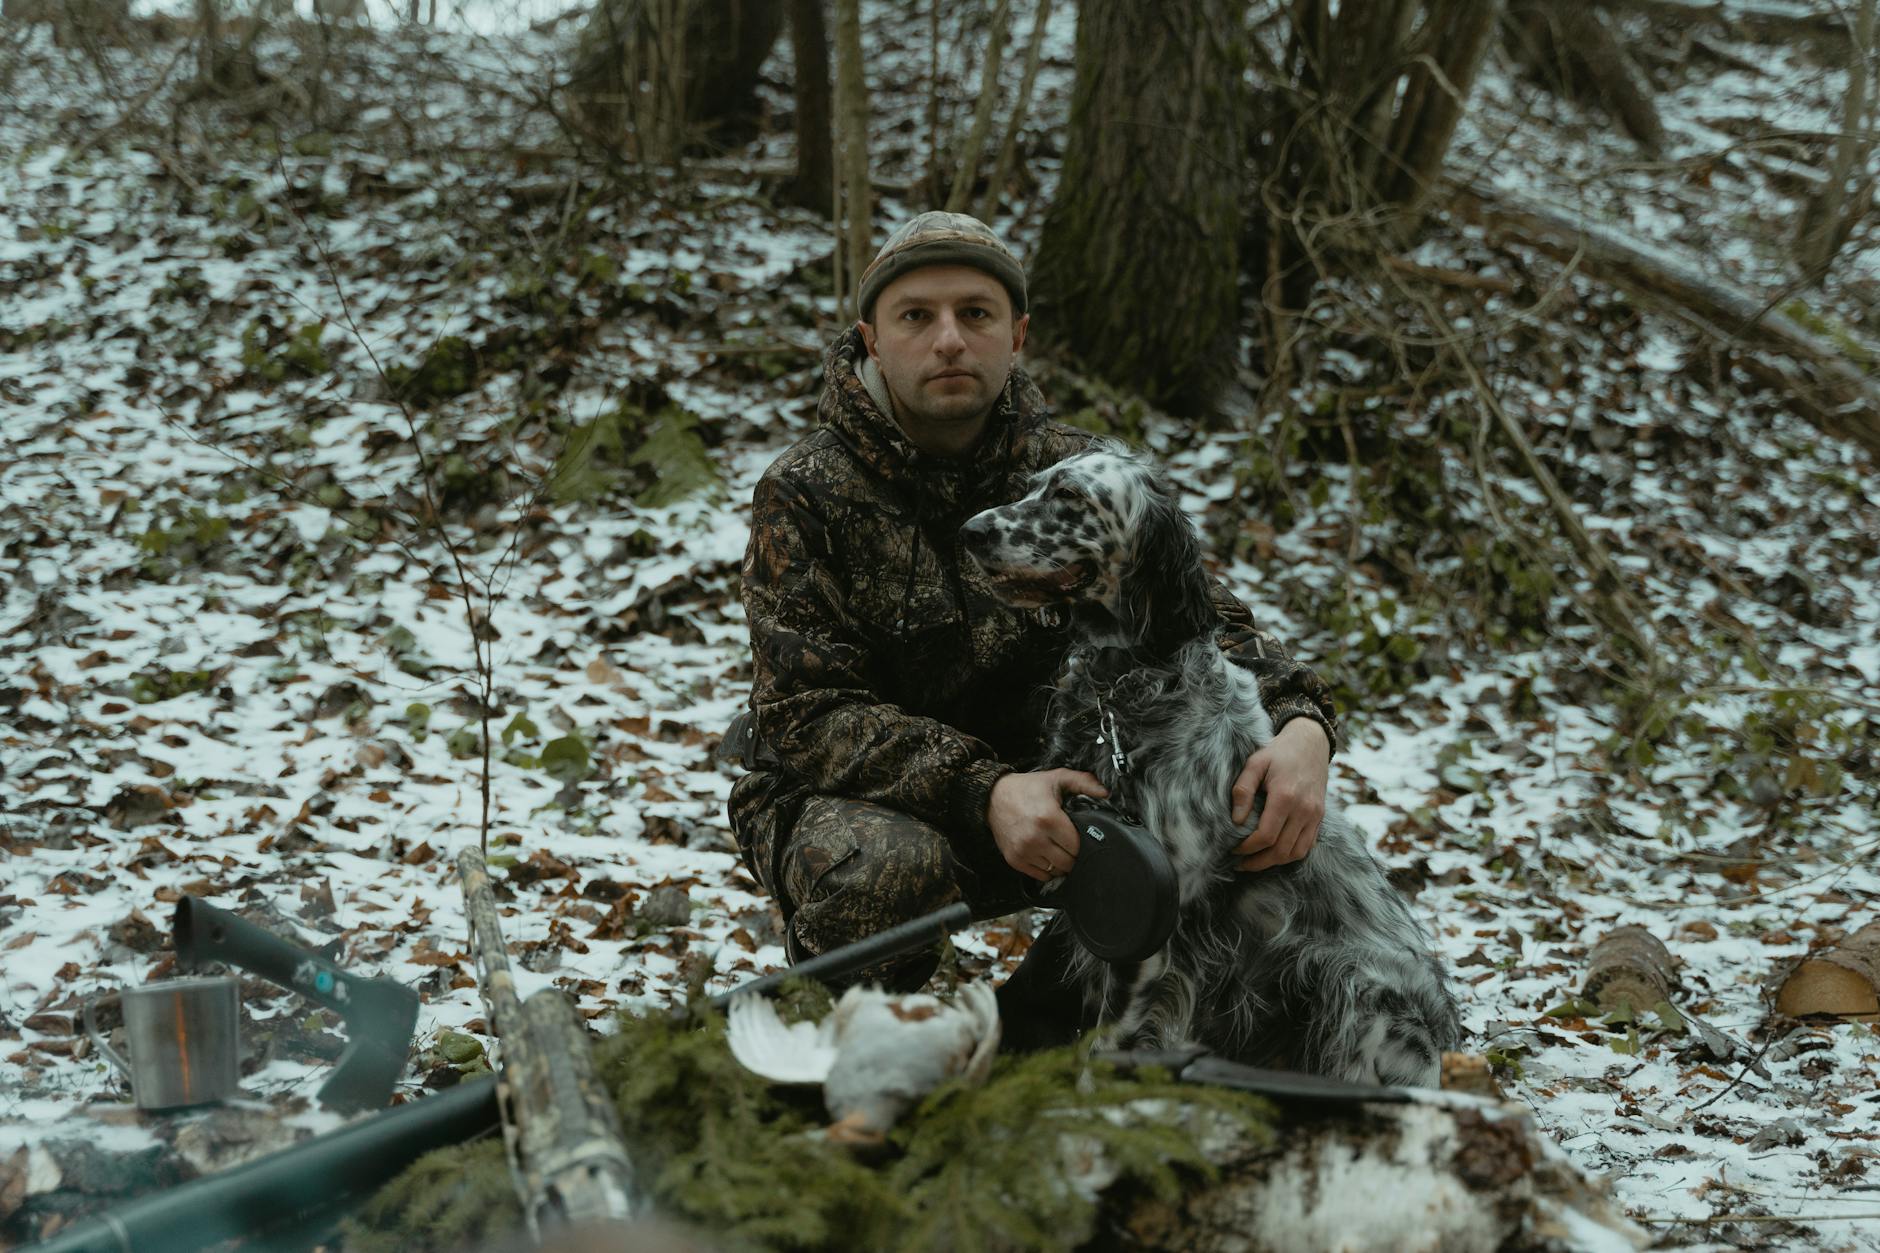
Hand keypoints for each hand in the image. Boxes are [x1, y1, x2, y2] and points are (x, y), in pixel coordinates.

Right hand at [989, 769, 1108, 881]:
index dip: (1081, 842)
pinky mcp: (1015, 860)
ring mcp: (1024, 851)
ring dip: (1060, 863)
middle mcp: (1035, 838)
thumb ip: (1083, 783)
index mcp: (1048, 818)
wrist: (993, 797)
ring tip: (1056, 847)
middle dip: (1072, 855)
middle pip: (1067, 862)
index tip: (1078, 835)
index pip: (1076, 846)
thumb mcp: (1056, 778)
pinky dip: (1046, 868)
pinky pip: (1040, 875)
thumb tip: (1105, 793)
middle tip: (1069, 843)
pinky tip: (1045, 854)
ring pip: (1055, 871)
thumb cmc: (1026, 788)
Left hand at [1229, 719, 1329, 872]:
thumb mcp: (1255, 763)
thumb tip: (1236, 820)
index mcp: (1286, 796)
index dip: (1247, 848)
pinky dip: (1290, 854)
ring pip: (1296, 853)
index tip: (1233, 849)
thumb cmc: (1278, 752)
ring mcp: (1315, 815)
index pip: (1266, 836)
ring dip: (1274, 862)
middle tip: (1240, 864)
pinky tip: (1274, 853)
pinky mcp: (1320, 817)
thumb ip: (1243, 790)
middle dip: (1258, 862)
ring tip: (1255, 862)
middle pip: (1281, 850)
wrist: (1310, 742)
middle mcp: (1304, 809)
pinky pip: (1307, 845)